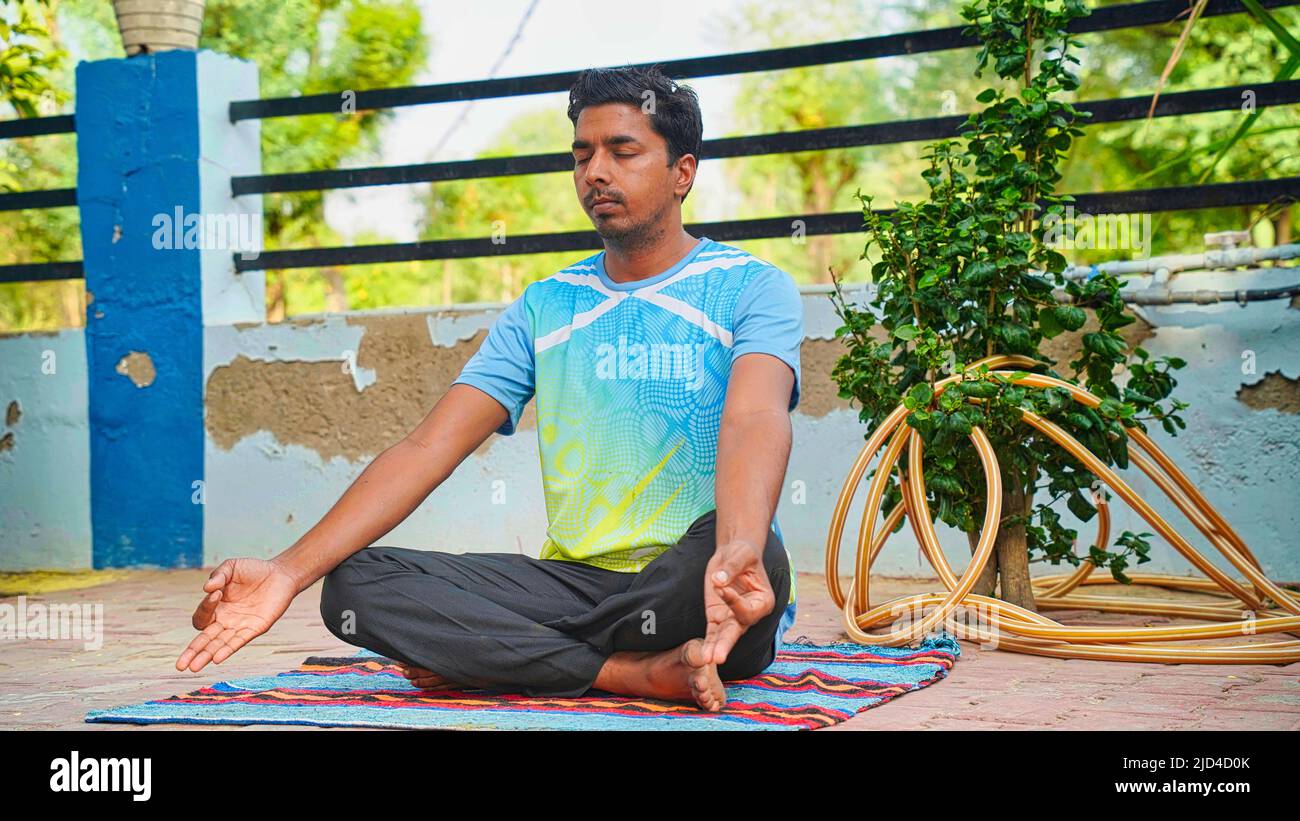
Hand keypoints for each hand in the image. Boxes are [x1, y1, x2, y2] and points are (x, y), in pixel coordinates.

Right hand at [175, 557, 298, 672]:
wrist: (281, 574)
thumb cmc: (254, 570)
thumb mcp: (232, 567)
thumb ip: (219, 575)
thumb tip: (207, 588)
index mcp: (216, 607)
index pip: (202, 616)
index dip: (205, 607)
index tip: (216, 592)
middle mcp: (225, 620)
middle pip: (204, 639)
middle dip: (192, 651)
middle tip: (180, 665)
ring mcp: (239, 626)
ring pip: (218, 645)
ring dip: (206, 656)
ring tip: (193, 668)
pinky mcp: (255, 628)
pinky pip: (239, 642)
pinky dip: (228, 650)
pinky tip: (217, 659)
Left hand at [700, 540, 775, 666]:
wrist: (733, 554)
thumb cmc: (743, 553)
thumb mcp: (740, 555)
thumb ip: (730, 567)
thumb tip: (718, 580)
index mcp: (763, 601)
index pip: (747, 608)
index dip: (733, 600)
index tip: (721, 585)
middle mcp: (750, 613)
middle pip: (737, 630)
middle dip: (726, 643)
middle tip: (718, 657)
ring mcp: (733, 617)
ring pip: (724, 635)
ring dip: (715, 647)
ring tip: (708, 659)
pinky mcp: (717, 616)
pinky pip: (712, 631)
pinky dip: (707, 641)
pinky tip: (702, 654)